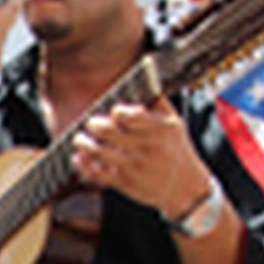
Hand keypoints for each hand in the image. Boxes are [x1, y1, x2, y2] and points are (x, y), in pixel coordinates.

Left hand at [72, 101, 209, 218]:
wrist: (185, 188)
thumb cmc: (175, 149)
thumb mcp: (174, 123)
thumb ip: (156, 102)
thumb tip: (141, 75)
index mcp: (160, 128)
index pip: (132, 115)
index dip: (118, 111)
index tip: (114, 112)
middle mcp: (147, 147)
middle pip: (109, 131)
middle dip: (94, 124)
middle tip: (91, 123)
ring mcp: (135, 167)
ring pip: (99, 152)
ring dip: (84, 143)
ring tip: (80, 139)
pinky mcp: (125, 184)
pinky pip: (97, 174)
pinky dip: (84, 164)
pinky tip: (79, 158)